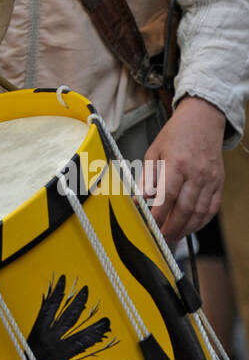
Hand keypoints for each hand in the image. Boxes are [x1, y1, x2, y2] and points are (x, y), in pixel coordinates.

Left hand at [142, 97, 225, 242]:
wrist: (202, 120)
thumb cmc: (175, 135)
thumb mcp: (154, 151)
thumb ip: (147, 177)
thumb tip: (140, 200)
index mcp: (177, 163)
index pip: (167, 197)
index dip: (159, 216)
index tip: (151, 227)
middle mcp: (197, 173)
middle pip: (185, 209)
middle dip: (172, 228)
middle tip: (162, 238)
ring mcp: (210, 179)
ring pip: (200, 212)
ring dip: (186, 229)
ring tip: (174, 236)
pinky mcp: (219, 182)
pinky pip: (212, 208)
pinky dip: (201, 221)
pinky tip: (190, 227)